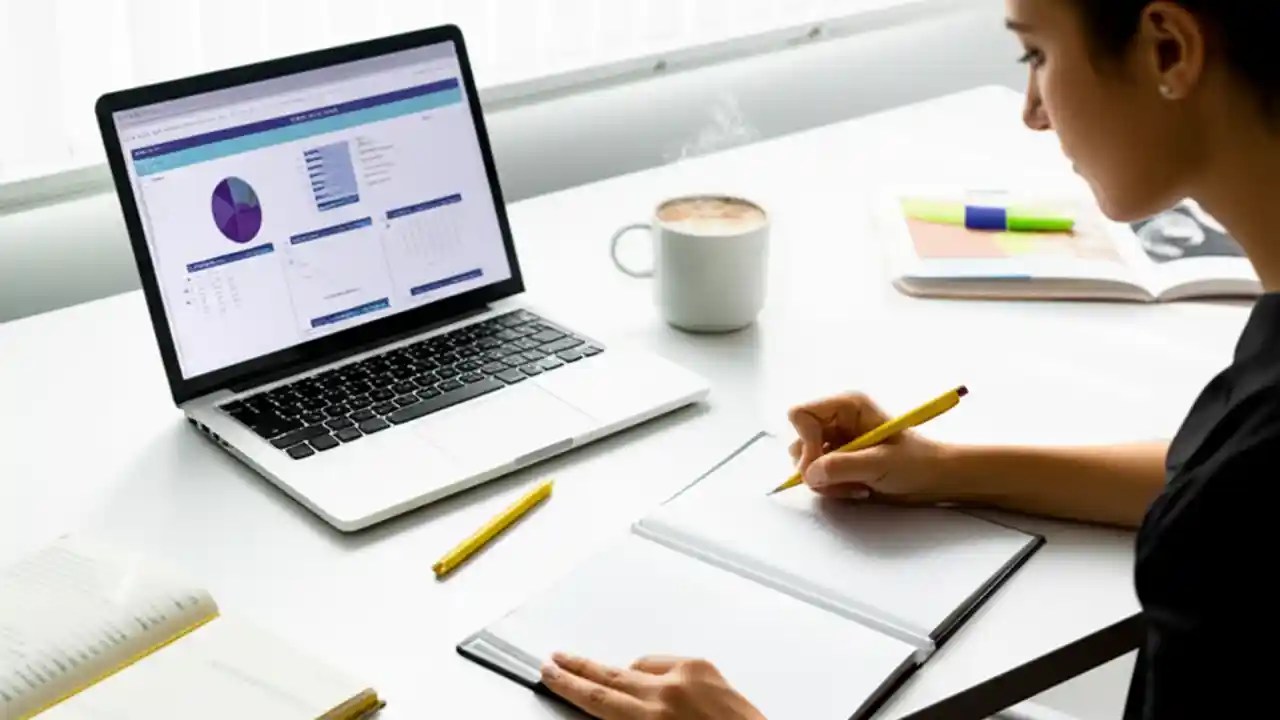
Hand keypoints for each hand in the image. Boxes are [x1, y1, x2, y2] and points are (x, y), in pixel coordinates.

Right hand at [541, 652, 765, 719]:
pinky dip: (655, 671)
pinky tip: (653, 682)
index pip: (597, 699)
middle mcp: (667, 693)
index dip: (569, 685)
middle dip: (580, 667)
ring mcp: (688, 676)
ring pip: (638, 666)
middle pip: (610, 675)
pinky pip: (666, 662)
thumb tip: (608, 712)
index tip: (551, 673)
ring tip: (605, 677)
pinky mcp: (705, 666)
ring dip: (620, 672)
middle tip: (559, 659)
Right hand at [787, 392, 952, 502]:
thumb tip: (809, 474)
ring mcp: (836, 441)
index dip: (805, 441)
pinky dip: (833, 488)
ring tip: (855, 487)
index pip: (800, 415)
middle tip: (842, 481)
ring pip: (806, 463)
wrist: (936, 478)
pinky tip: (857, 489)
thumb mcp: (880, 463)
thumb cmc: (917, 462)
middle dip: (815, 467)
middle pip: (798, 441)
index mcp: (847, 406)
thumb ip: (841, 466)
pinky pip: (818, 476)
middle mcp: (836, 419)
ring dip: (826, 481)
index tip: (822, 465)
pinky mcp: (839, 461)